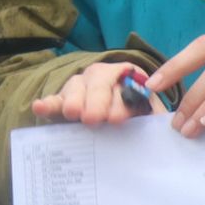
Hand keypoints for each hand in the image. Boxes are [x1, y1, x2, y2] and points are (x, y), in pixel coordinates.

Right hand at [31, 63, 166, 125]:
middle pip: (99, 83)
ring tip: (73, 113)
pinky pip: (54, 99)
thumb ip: (155, 117)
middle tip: (93, 119)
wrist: (117, 118)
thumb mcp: (148, 114)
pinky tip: (39, 107)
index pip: (125, 84)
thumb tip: (165, 128)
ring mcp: (80, 86)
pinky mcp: (62, 100)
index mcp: (128, 77)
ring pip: (76, 86)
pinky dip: (48, 103)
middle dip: (97, 101)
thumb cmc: (135, 116)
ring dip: (74, 99)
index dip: (121, 101)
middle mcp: (102, 77)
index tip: (117, 119)